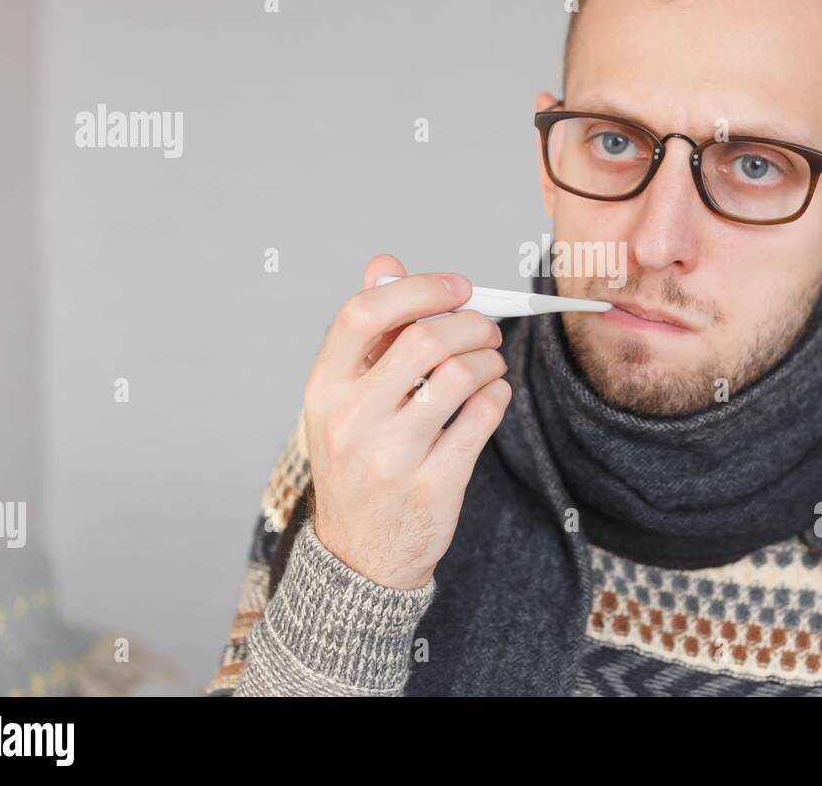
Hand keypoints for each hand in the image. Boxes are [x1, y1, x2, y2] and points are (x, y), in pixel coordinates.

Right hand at [303, 254, 511, 589]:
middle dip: (471, 323)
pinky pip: (483, 417)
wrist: (359, 558)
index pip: (362, 313)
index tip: (457, 287)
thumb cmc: (357, 463)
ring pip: (462, 375)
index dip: (418, 288)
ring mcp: (392, 457)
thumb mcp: (344, 400)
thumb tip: (384, 263)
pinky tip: (491, 395)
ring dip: (490, 359)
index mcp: (324, 390)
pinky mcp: (434, 486)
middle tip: (487, 329)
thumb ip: (367, 332)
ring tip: (490, 364)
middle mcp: (352, 421)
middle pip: (425, 339)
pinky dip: (497, 394)